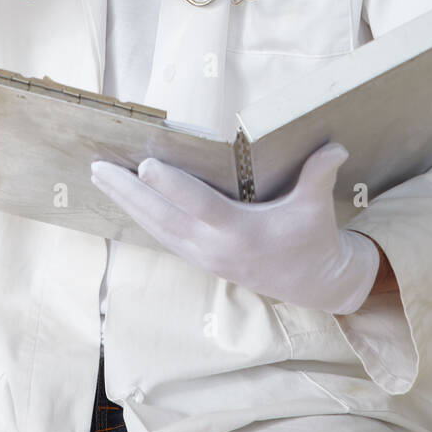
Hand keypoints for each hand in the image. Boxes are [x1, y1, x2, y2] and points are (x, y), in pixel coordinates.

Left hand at [90, 141, 379, 313]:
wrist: (315, 285)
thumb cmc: (314, 239)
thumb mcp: (317, 207)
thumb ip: (319, 175)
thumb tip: (334, 146)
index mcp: (241, 234)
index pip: (200, 207)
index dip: (172, 187)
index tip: (145, 166)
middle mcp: (215, 248)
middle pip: (162, 218)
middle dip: (127, 193)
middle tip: (97, 168)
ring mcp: (205, 256)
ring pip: (156, 228)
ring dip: (126, 203)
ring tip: (100, 177)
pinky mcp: (202, 259)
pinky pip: (163, 235)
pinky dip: (142, 215)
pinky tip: (124, 198)